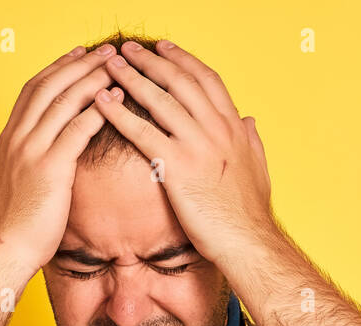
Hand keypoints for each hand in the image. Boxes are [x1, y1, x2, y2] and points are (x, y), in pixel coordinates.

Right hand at [0, 44, 123, 275]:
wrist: (4, 249)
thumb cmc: (14, 226)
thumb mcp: (16, 184)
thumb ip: (29, 162)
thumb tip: (44, 158)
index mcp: (9, 139)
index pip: (33, 90)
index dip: (57, 68)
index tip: (78, 54)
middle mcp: (17, 138)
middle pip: (49, 86)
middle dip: (79, 63)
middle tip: (105, 50)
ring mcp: (31, 151)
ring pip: (63, 101)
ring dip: (92, 79)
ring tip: (116, 66)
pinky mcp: (49, 169)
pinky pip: (76, 131)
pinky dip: (97, 111)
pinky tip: (115, 101)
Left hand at [91, 39, 275, 267]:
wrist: (248, 242)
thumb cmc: (250, 214)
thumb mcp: (259, 168)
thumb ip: (252, 141)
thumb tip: (249, 120)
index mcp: (233, 128)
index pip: (207, 80)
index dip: (183, 61)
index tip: (165, 49)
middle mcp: (216, 129)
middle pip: (180, 81)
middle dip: (151, 61)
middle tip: (128, 49)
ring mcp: (197, 145)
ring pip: (159, 99)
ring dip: (131, 77)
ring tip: (109, 65)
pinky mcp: (177, 167)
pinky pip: (142, 132)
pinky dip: (119, 113)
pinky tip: (101, 103)